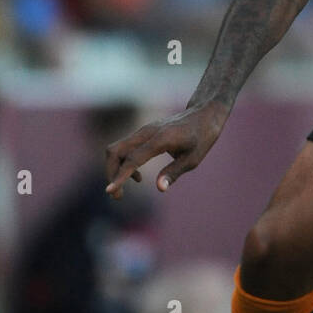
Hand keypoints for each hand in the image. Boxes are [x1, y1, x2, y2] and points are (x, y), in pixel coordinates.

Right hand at [104, 100, 229, 198]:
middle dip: (111, 174)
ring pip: (116, 149)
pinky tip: (137, 176)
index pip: (133, 159)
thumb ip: (174, 172)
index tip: (110, 191)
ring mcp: (143, 131)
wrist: (203, 115)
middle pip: (115, 151)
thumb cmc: (201, 138)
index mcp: (161, 139)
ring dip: (114, 170)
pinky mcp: (143, 133)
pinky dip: (122, 163)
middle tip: (117, 196)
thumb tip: (160, 188)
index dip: (120, 176)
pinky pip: (124, 148)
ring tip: (124, 189)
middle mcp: (147, 132)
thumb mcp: (193, 159)